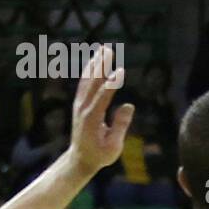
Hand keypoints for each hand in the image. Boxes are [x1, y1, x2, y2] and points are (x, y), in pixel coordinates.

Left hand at [68, 46, 133, 172]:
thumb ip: (120, 125)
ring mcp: (79, 105)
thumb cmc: (100, 155)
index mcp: (92, 118)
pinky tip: (95, 61)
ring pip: (87, 80)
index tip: (121, 71)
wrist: (80, 159)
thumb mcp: (114, 146)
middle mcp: (83, 108)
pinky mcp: (79, 104)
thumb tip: (129, 105)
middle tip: (109, 49)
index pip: (103, 97)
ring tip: (103, 49)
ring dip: (95, 63)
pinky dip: (90, 71)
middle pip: (93, 82)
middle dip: (101, 65)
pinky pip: (84, 83)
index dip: (112, 83)